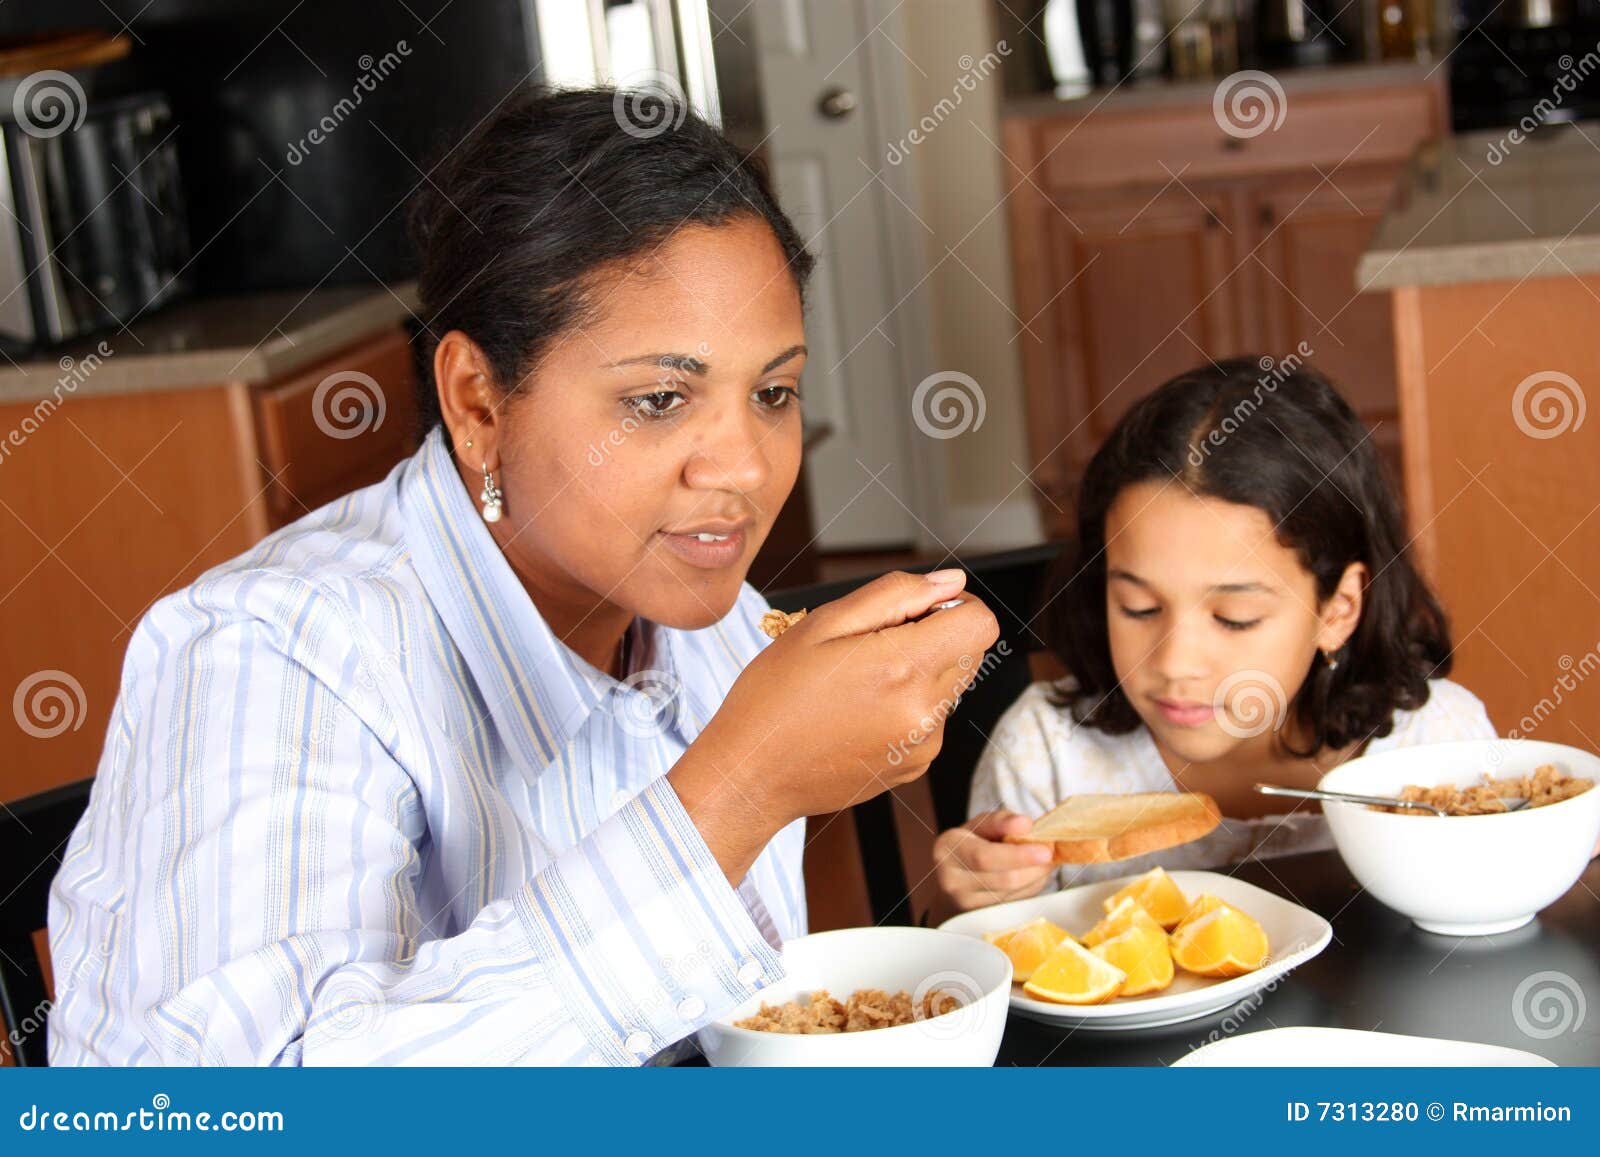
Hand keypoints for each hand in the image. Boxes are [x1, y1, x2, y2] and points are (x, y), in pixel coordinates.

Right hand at [671, 569, 999, 880]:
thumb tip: (951, 583)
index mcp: (904, 668)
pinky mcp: (915, 766)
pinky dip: (906, 707)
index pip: (980, 623)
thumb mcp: (823, 624)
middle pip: (969, 653)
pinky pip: (930, 720)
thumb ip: (895, 595)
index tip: (914, 611)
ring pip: (950, 686)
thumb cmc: (775, 696)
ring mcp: (923, 745)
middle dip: (934, 636)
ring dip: (919, 672)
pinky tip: (858, 713)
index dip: (952, 606)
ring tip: (857, 683)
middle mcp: (925, 712)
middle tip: (872, 644)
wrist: (752, 775)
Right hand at [932, 809, 1056, 913]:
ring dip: (1036, 877)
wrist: (952, 876)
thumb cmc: (969, 845)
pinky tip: (1031, 874)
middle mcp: (952, 880)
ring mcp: (966, 903)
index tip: (1044, 850)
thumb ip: (1001, 820)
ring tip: (1043, 860)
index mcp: (948, 850)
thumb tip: (1025, 824)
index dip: (1018, 855)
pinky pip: (1015, 902)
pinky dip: (1031, 887)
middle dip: (1035, 867)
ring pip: (1013, 893)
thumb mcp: (979, 825)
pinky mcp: (981, 916)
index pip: (984, 857)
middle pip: (1004, 879)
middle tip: (1050, 853)